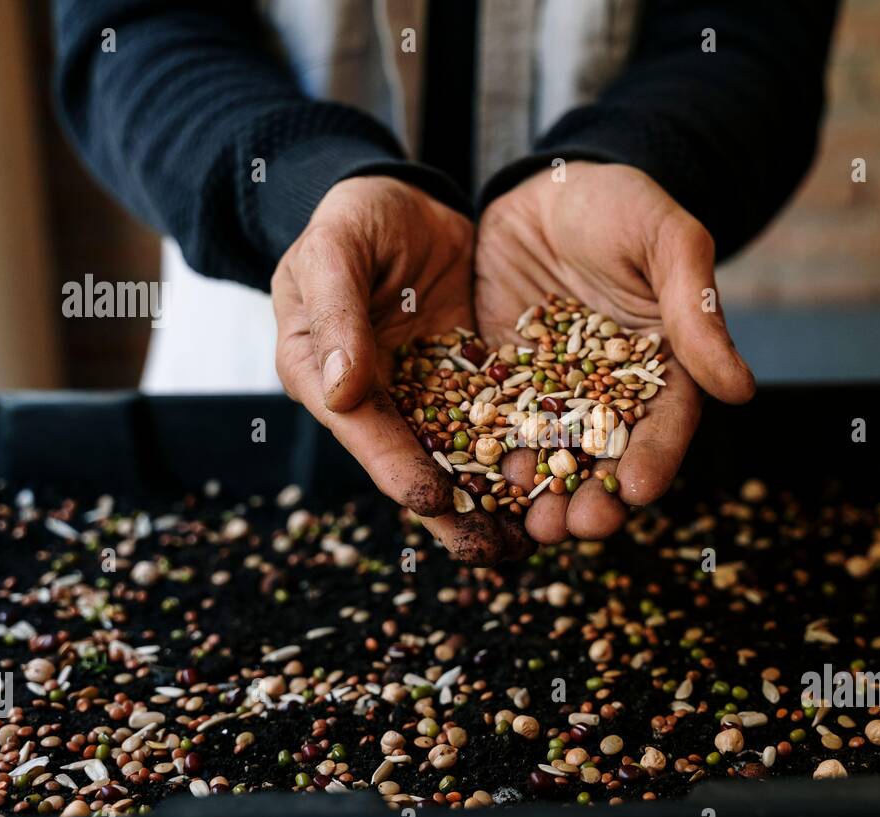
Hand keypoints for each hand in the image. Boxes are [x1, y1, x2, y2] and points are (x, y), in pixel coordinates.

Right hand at [272, 176, 526, 563]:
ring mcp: (423, 395)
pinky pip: (497, 425)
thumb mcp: (336, 250)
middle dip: (453, 513)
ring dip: (493, 501)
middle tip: (495, 553)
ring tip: (536, 538)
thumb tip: (336, 394)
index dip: (395, 468)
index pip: (361, 430)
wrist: (407, 201)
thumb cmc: (356, 218)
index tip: (431, 500)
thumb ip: (337, 314)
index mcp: (321, 373)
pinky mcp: (469, 384)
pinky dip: (521, 456)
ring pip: (459, 457)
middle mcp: (372, 399)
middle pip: (412, 463)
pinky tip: (558, 483)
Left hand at [474, 162, 754, 543]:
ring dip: (542, 494)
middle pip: (605, 456)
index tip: (642, 490)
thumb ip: (696, 312)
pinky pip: (495, 425)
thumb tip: (741, 390)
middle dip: (593, 496)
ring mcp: (552, 391)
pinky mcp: (502, 381)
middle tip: (577, 527)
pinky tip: (479, 485)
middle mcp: (607, 392)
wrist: (546, 184)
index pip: (665, 423)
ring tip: (530, 526)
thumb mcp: (667, 242)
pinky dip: (490, 458)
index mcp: (661, 368)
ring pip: (550, 454)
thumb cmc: (621, 203)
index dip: (656, 458)